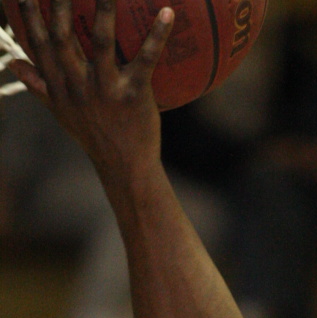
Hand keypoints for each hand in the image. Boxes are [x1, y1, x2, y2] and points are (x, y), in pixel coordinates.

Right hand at [10, 0, 171, 178]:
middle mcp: (78, 86)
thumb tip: (14, 63)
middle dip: (60, 5)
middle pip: (63, 37)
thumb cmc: (93, 135)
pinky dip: (158, 35)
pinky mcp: (134, 94)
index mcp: (59, 87)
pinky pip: (146, 60)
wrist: (125, 168)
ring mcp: (107, 90)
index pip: (38, 45)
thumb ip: (38, 85)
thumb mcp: (61, 112)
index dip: (29, 16)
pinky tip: (167, 12)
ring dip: (104, 9)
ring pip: (101, 42)